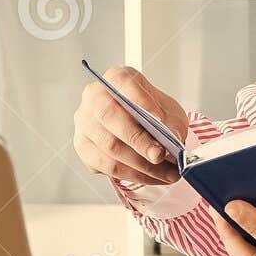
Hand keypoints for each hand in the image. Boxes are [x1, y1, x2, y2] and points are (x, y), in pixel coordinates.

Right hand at [74, 65, 188, 185]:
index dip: (141, 100)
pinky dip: (133, 175)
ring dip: (141, 165)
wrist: (139, 126)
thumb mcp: (169, 111)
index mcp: (116, 78)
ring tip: (167, 174)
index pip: (122, 81)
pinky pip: (106, 165)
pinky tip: (152, 177)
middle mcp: (94, 97)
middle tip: (160, 156)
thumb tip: (171, 136)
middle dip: (138, 140)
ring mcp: (85, 123)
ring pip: (109, 146)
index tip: (160, 119)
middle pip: (109, 116)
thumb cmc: (153, 114)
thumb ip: (171, 121)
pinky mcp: (84, 147)